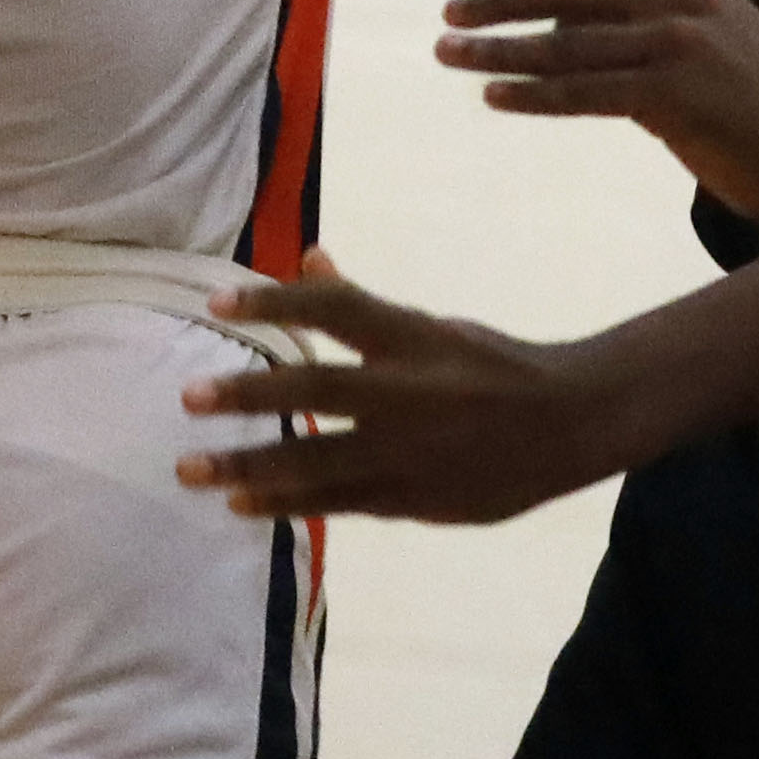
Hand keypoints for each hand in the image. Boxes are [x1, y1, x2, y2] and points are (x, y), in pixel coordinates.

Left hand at [178, 252, 620, 525]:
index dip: (276, 303)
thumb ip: (364, 303)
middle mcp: (409, 392)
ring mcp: (410, 451)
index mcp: (415, 337)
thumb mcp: (435, 325)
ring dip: (249, 466)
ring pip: (318, 460)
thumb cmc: (493, 365)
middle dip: (250, 396)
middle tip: (189, 397)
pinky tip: (241, 505)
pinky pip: (338, 503)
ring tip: (191, 469)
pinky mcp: (412, 498)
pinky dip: (287, 503)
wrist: (569, 426)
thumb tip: (309, 254)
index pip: (336, 308)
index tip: (216, 302)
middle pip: (318, 390)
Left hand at [440, 0, 758, 236]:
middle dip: (502, 2)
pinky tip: (492, 96)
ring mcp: (682, 45)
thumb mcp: (710, 55)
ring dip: (499, 48)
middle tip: (448, 13)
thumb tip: (564, 33)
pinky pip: (583, 91)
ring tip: (448, 54)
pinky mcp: (674, 94)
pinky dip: (531, 93)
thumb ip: (647, 34)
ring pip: (567, 43)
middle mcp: (688, 2)